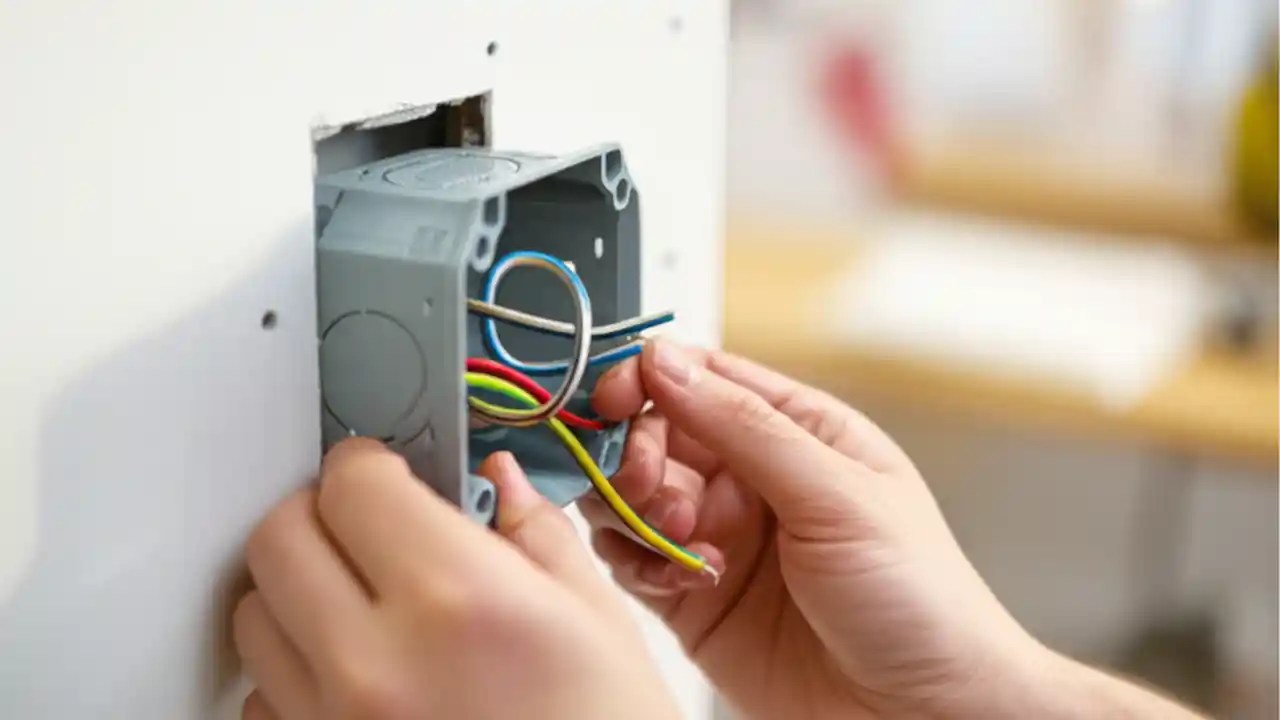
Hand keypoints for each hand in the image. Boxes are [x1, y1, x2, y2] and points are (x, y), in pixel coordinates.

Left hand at [233, 438, 680, 719]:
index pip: (353, 483)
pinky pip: (263, 700)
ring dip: (300, 590)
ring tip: (364, 603)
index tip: (387, 472)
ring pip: (255, 615)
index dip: (371, 464)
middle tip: (368, 524)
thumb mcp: (598, 621)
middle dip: (321, 514)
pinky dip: (296, 674)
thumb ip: (537, 535)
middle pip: (279, 537)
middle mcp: (377, 662)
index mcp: (460, 599)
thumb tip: (499, 484)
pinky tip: (359, 676)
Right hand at [584, 340, 1054, 719]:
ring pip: (631, 496)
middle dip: (638, 453)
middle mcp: (750, 477)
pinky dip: (636, 561)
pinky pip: (631, 560)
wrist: (924, 715)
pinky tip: (682, 579)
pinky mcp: (692, 597)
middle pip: (655, 434)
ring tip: (679, 538)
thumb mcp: (838, 495)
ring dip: (634, 510)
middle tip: (650, 486)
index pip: (703, 377)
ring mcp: (718, 536)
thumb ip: (744, 426)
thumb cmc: (919, 597)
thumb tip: (662, 361)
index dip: (647, 377)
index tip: (612, 396)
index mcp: (798, 430)